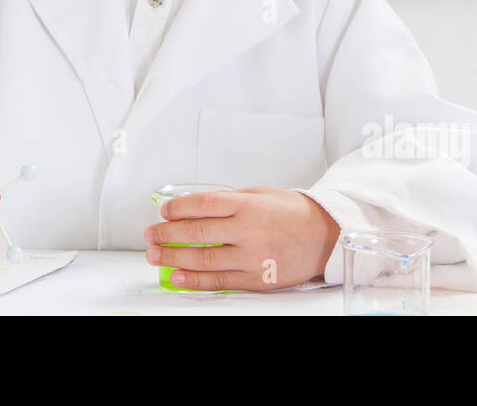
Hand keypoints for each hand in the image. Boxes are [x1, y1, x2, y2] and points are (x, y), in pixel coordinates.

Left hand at [143, 186, 340, 290]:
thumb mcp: (262, 194)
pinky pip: (219, 281)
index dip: (179, 208)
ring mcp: (252, 258)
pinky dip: (194, 280)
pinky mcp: (256, 279)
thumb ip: (231, 200)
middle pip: (198, 233)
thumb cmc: (293, 212)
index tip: (164, 211)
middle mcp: (249, 231)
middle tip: (151, 233)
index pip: (204, 204)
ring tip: (154, 254)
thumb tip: (197, 208)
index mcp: (248, 206)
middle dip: (168, 233)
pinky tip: (176, 276)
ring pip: (204, 259)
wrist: (325, 237)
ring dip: (173, 257)